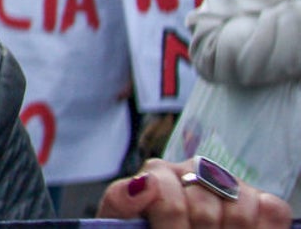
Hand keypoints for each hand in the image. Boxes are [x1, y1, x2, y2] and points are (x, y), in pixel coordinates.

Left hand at [98, 158, 291, 227]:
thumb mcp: (122, 221)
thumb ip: (122, 201)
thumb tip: (145, 182)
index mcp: (158, 175)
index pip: (167, 192)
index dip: (169, 222)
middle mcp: (196, 173)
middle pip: (204, 206)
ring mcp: (231, 186)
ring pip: (240, 209)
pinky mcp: (262, 202)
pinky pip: (272, 209)